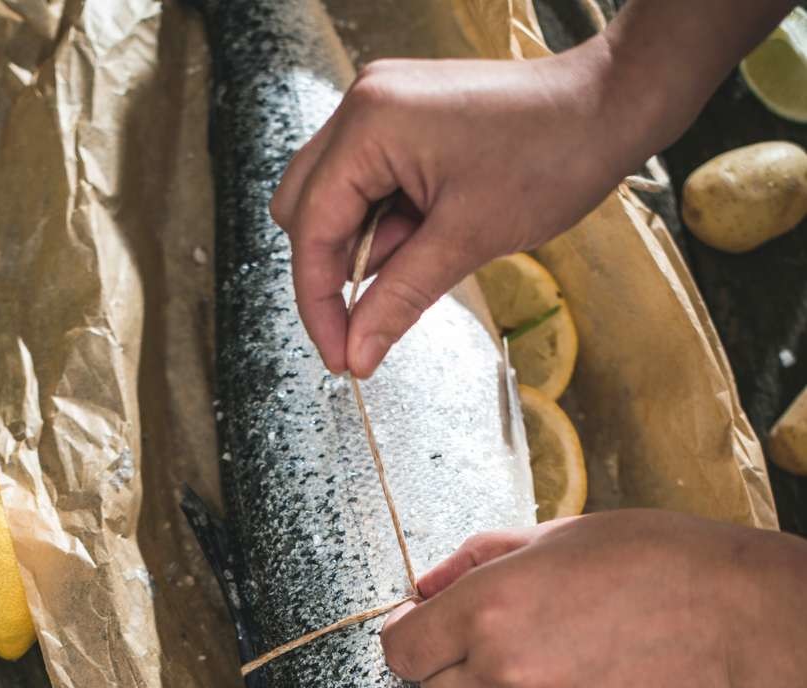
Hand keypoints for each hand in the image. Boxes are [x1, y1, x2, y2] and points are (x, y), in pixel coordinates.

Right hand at [269, 1, 793, 377]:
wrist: (608, 109)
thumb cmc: (550, 157)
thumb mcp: (466, 241)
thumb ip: (399, 298)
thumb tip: (357, 353)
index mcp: (370, 124)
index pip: (312, 228)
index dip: (319, 302)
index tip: (339, 356)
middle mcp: (364, 106)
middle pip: (305, 210)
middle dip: (330, 273)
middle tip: (364, 327)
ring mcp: (383, 109)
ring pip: (335, 201)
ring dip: (364, 250)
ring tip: (424, 262)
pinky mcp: (405, 122)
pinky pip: (371, 187)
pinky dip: (386, 228)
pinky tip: (426, 241)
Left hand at [380, 511, 806, 687]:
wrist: (730, 619)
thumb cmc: (647, 562)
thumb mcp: (551, 536)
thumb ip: (473, 562)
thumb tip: (422, 590)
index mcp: (487, 610)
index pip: (400, 651)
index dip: (408, 638)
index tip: (423, 631)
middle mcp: (502, 673)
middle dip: (459, 664)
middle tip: (515, 637)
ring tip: (563, 660)